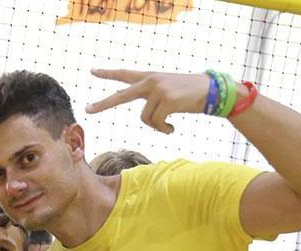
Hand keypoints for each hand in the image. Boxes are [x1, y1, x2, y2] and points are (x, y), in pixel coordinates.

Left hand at [87, 69, 210, 133]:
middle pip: (121, 95)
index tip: (92, 72)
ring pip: (145, 118)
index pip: (125, 74)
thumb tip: (146, 117)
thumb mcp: (168, 92)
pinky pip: (156, 123)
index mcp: (150, 78)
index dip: (108, 73)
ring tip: (168, 125)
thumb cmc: (190, 94)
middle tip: (88, 109)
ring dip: (156, 126)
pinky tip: (172, 128)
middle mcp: (151, 81)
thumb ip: (153, 98)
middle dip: (104, 103)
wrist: (212, 91)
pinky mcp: (167, 99)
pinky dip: (163, 130)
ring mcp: (158, 89)